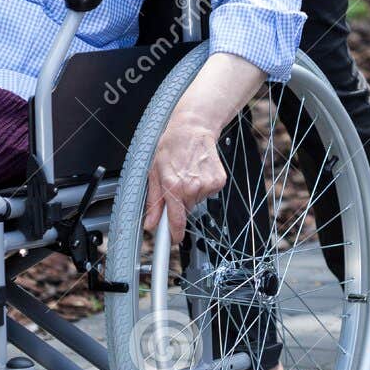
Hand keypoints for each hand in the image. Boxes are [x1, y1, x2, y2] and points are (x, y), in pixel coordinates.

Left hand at [145, 110, 226, 244]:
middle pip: (185, 210)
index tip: (173, 240)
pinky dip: (203, 186)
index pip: (176, 221)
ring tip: (187, 173)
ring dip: (191, 192)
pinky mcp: (218, 181)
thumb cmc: (171, 148)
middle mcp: (191, 187)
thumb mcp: (153, 172)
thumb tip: (150, 224)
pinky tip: (198, 172)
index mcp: (173, 186)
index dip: (174, 234)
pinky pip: (208, 193)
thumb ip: (153, 201)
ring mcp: (207, 184)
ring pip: (196, 201)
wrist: (192, 129)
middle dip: (179, 202)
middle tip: (176, 183)